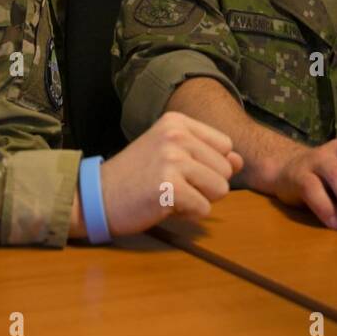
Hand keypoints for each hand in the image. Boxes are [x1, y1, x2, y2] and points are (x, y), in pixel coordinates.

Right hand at [99, 112, 242, 236]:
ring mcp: (172, 159)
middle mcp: (176, 135)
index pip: (226, 145)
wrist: (97, 196)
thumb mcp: (171, 155)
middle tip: (172, 184)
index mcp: (177, 121)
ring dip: (199, 200)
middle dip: (206, 185)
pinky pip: (204, 209)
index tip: (180, 169)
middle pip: (226, 169)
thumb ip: (207, 154)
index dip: (210, 165)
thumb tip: (239, 160)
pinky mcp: (168, 186)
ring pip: (220, 189)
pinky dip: (187, 214)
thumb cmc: (137, 177)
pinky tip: (163, 205)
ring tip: (170, 194)